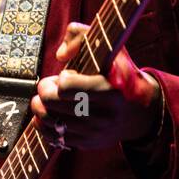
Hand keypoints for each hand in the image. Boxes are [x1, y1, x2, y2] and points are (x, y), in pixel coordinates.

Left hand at [29, 21, 163, 150]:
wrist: (139, 111)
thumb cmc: (118, 74)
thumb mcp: (108, 47)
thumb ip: (80, 35)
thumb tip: (61, 55)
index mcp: (110, 90)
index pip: (66, 86)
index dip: (62, 78)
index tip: (68, 75)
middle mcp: (103, 115)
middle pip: (52, 102)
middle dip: (45, 90)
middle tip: (49, 85)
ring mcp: (94, 132)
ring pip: (49, 121)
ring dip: (40, 107)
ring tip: (47, 99)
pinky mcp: (87, 144)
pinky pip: (53, 137)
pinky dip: (43, 124)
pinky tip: (48, 114)